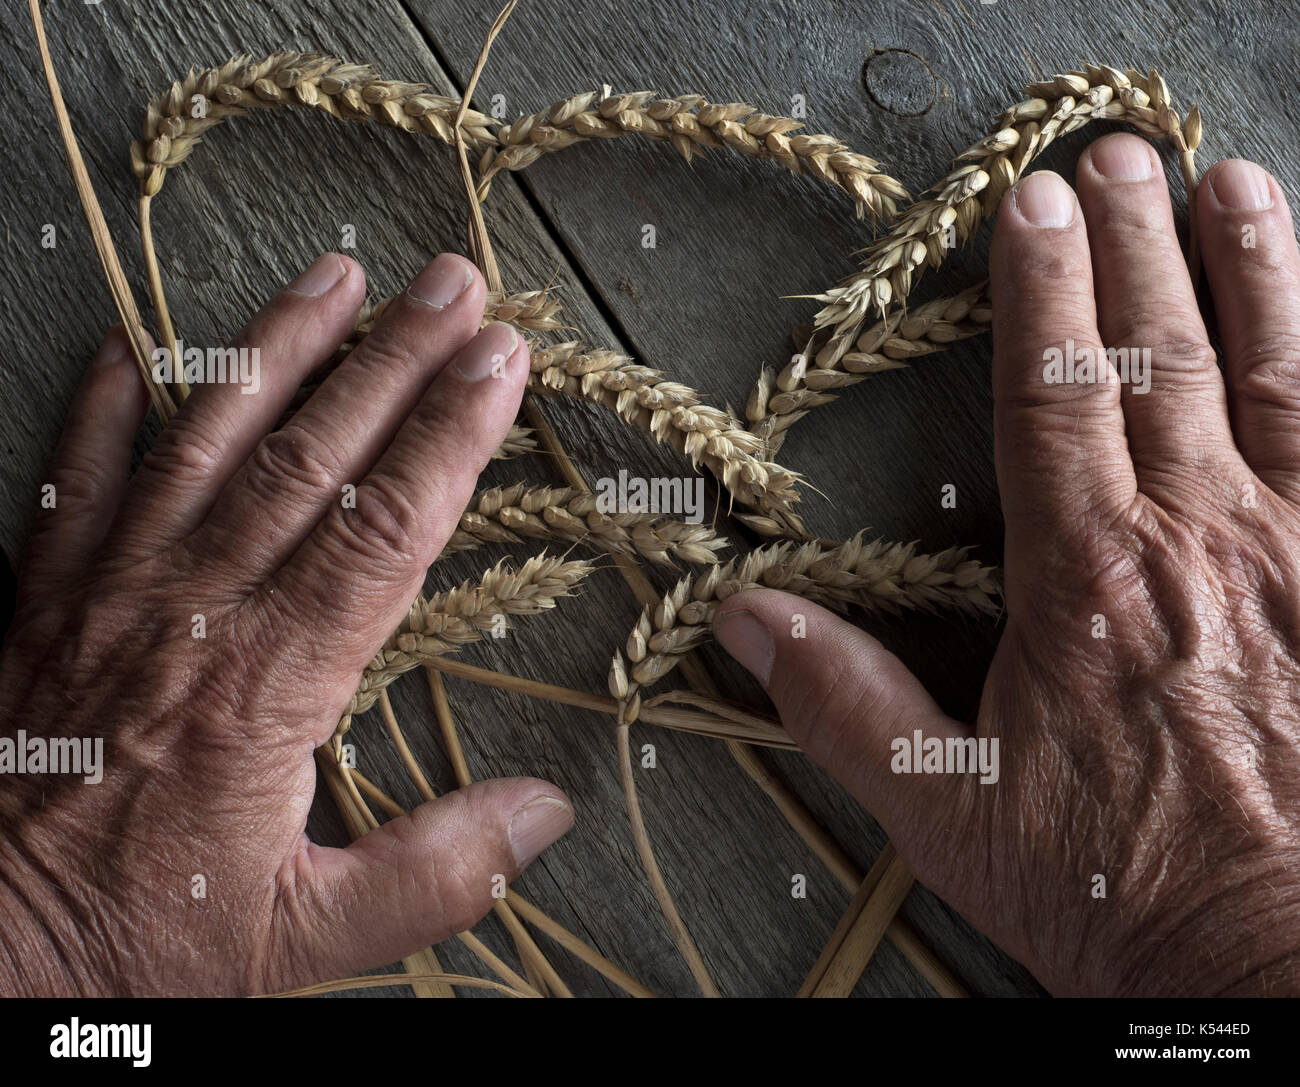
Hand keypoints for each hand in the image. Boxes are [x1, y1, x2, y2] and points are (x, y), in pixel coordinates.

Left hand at [0, 252, 572, 995]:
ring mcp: (106, 595)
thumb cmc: (139, 944)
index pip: (383, 532)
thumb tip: (548, 810)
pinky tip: (130, 341)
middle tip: (452, 282)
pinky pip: (74, 479)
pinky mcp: (42, 602)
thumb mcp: (305, 944)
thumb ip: (435, 873)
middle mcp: (190, 615)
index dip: (449, 438)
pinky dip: (102, 404)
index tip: (501, 363)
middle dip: (393, 360)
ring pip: (205, 442)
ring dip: (277, 349)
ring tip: (336, 272)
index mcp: (267, 688)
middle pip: (312, 460)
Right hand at [715, 133, 1299, 995]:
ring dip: (1252, 269)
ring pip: (1276, 374)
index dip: (1042, 289)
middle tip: (1114, 155)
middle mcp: (1201, 538)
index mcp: (1088, 580)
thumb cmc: (1120, 887)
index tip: (1030, 204)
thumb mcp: (947, 810)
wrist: (1283, 965)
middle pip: (1161, 357)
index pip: (1058, 394)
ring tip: (1231, 183)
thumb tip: (745, 619)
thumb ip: (842, 701)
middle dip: (1133, 244)